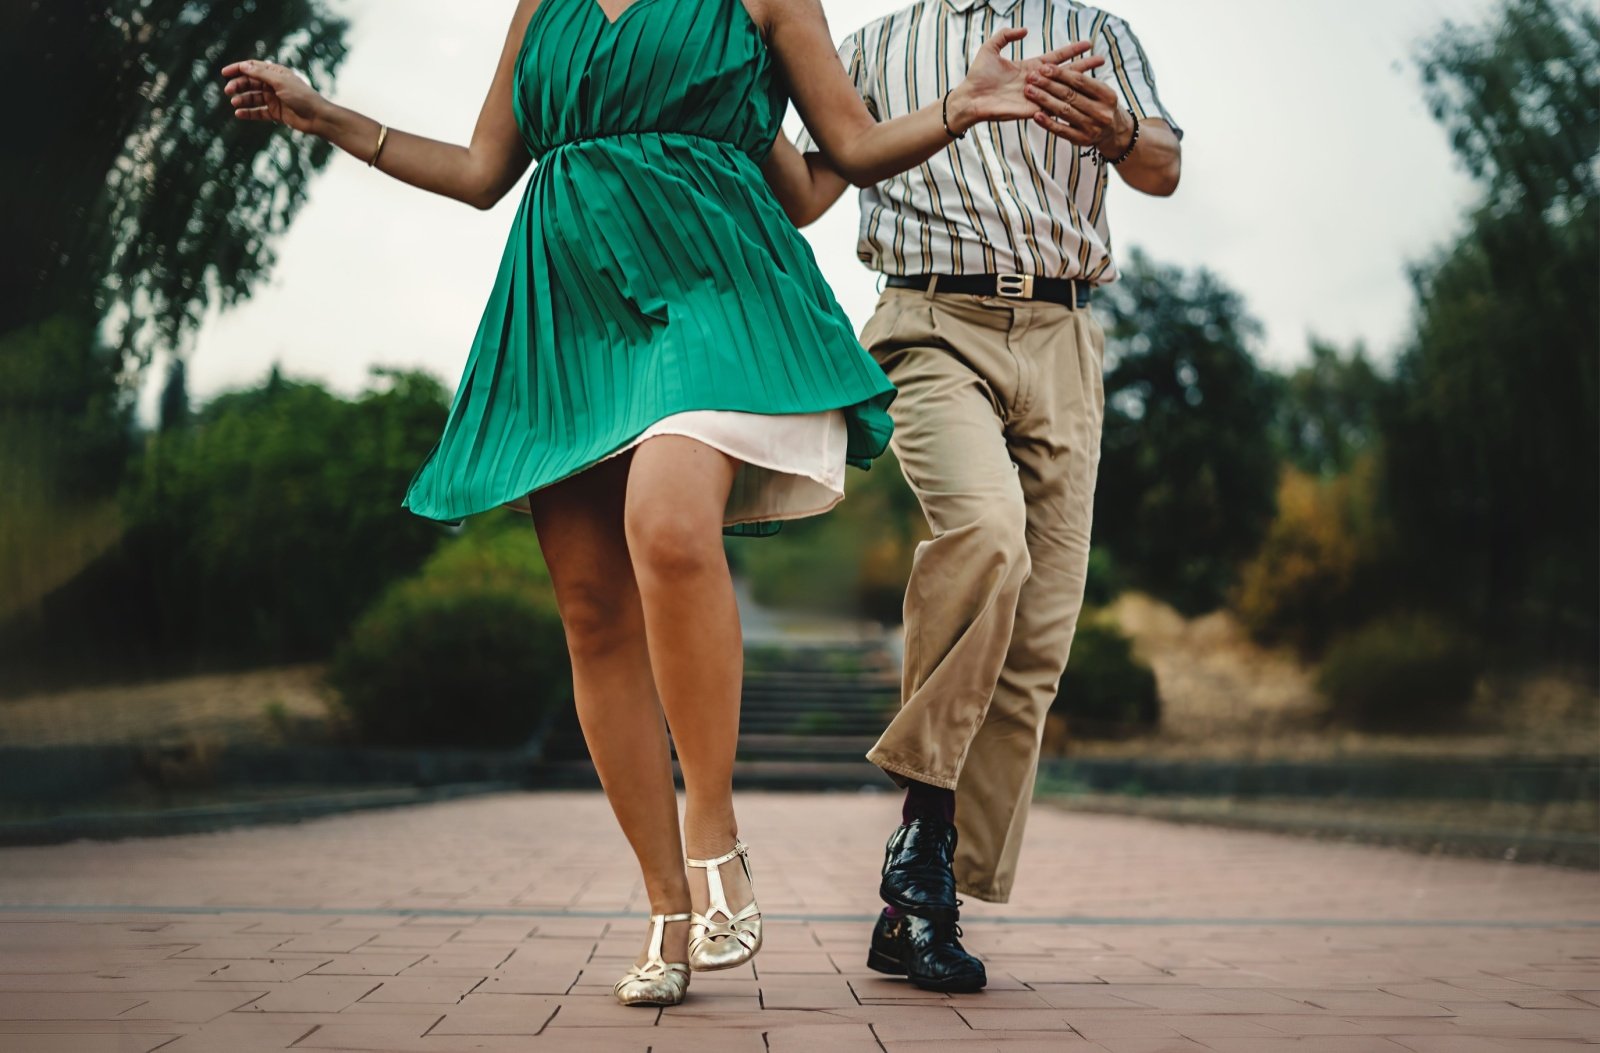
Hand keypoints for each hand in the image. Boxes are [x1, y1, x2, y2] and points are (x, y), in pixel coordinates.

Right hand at [220, 60, 326, 133]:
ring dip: (243, 99)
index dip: (238, 69)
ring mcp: (274, 99)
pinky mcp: (276, 113)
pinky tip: (239, 114)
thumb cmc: (302, 97)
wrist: (317, 118)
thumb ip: (262, 74)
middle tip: (229, 91)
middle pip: (250, 83)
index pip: (253, 68)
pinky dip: (249, 113)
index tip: (224, 73)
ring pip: (253, 98)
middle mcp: (274, 85)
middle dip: (239, 86)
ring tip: (235, 103)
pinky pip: (258, 112)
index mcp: (276, 73)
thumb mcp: (280, 82)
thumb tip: (244, 65)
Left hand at [947, 33, 1101, 132]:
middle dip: (1083, 65)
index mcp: (1029, 67)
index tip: (1087, 44)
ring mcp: (1035, 97)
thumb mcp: (991, 49)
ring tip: (1096, 75)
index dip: (1071, 50)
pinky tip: (1082, 101)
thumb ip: (1006, 36)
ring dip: (1079, 82)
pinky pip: (1052, 106)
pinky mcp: (1031, 110)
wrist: (969, 98)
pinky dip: (1066, 103)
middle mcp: (1036, 82)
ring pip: (1062, 89)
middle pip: (1065, 72)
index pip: (1056, 58)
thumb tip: (1024, 30)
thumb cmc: (978, 76)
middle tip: (1101, 60)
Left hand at [1025, 60, 1127, 154]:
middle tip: (1031, 77)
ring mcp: (1092, 127)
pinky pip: (1062, 130)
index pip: (1080, 81)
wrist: (1114, 132)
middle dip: (1049, 84)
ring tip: (1029, 91)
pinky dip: (1048, 123)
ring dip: (1045, 100)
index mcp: (1107, 95)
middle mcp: (1101, 112)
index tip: (1044, 67)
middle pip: (1070, 95)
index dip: (1061, 73)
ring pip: (1064, 111)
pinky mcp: (1081, 140)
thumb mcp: (1101, 91)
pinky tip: (1036, 115)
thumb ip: (1084, 81)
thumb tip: (1059, 65)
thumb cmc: (1101, 105)